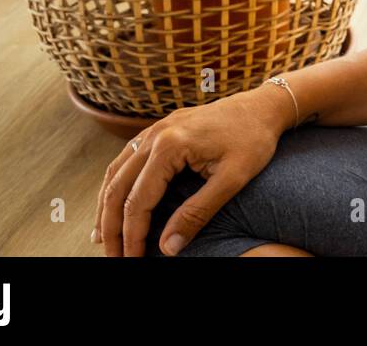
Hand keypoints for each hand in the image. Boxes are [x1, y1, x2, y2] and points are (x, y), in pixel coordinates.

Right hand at [93, 83, 290, 255]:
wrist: (263, 106)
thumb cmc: (253, 140)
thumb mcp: (232, 179)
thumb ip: (198, 213)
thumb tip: (168, 248)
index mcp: (170, 145)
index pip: (138, 201)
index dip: (132, 236)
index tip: (132, 261)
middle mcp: (154, 134)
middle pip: (117, 187)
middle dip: (111, 227)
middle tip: (113, 258)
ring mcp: (154, 128)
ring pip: (115, 172)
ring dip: (106, 206)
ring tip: (103, 238)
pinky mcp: (160, 128)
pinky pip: (126, 158)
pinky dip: (115, 184)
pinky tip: (114, 203)